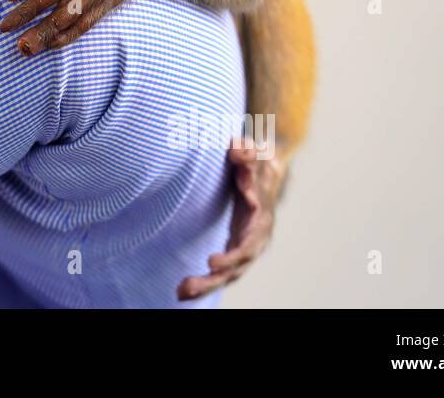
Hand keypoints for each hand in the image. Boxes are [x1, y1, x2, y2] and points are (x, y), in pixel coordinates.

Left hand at [176, 145, 286, 300]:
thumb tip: (237, 150)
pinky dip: (204, 283)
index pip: (251, 240)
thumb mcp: (254, 154)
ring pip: (228, 274)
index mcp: (262, 218)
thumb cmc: (254, 165)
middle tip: (190, 284)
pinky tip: (182, 292)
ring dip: (207, 285)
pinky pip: (220, 273)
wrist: (261, 177)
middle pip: (238, 264)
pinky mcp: (233, 253)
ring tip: (181, 292)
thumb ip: (246, 151)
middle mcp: (255, 238)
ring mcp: (244, 248)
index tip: (213, 262)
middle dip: (217, 275)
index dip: (235, 254)